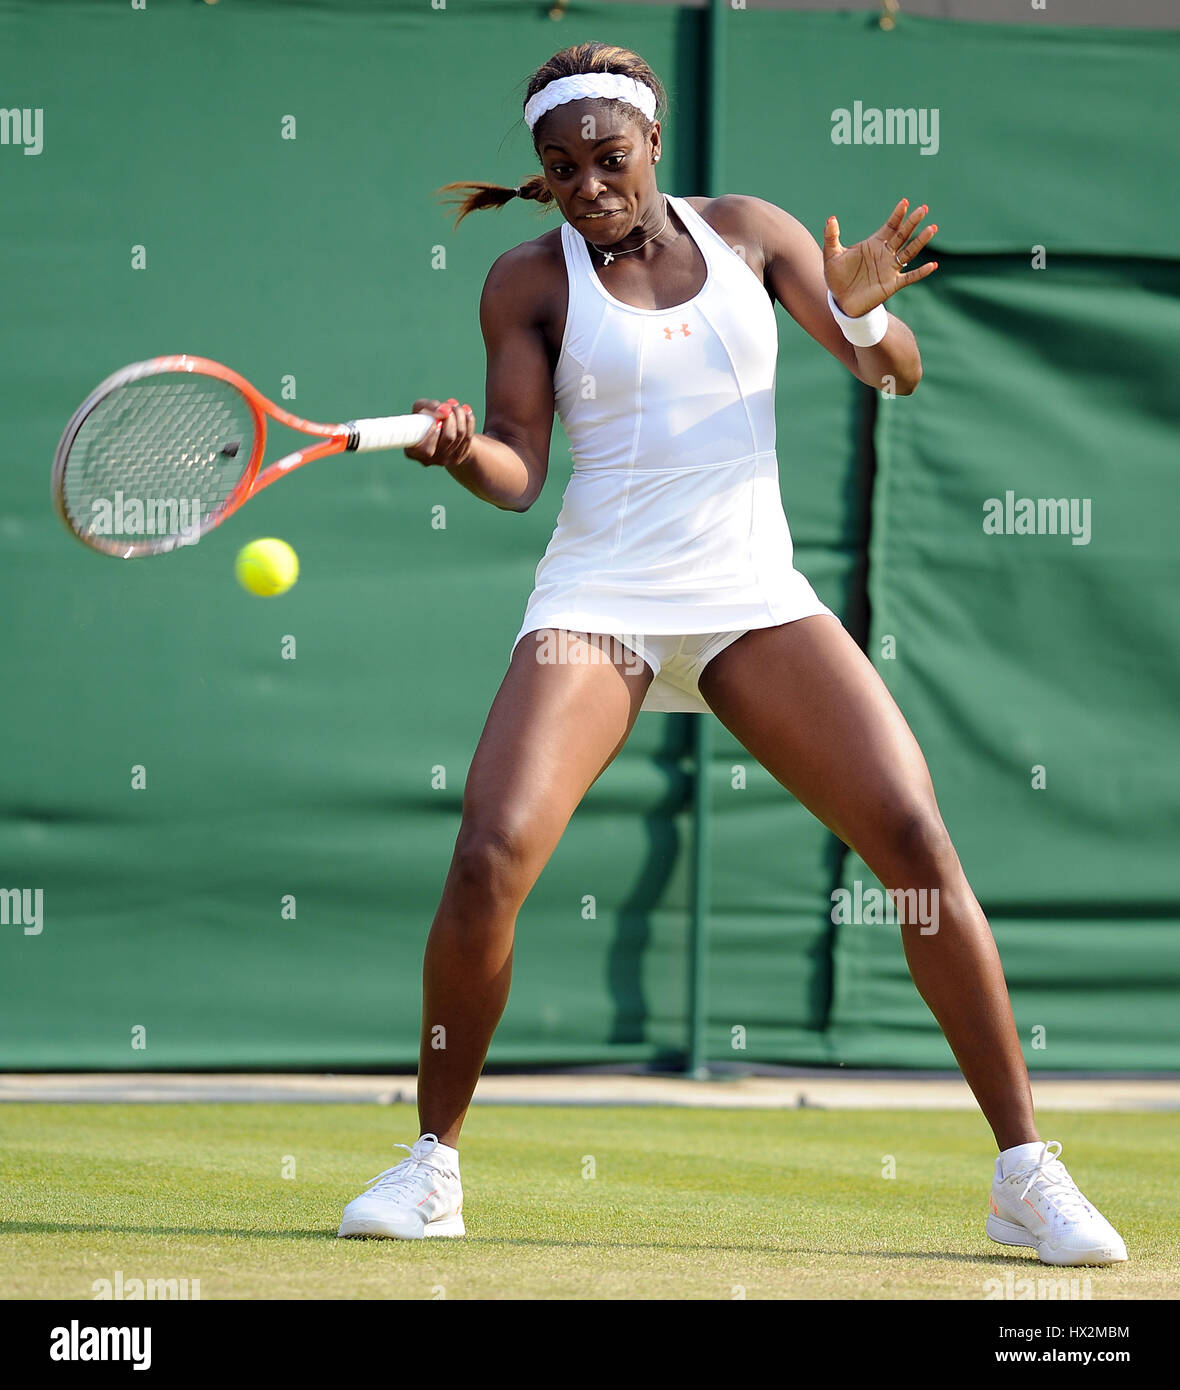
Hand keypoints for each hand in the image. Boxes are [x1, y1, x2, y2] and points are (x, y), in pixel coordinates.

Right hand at [405, 397, 475, 467]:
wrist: (437, 430)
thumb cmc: (424, 417)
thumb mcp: (420, 407)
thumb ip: (429, 406)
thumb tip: (445, 410)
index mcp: (413, 452)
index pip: (427, 450)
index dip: (434, 434)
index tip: (438, 420)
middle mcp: (429, 460)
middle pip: (448, 438)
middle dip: (451, 416)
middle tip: (449, 404)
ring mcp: (445, 461)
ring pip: (461, 435)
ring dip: (460, 415)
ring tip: (455, 405)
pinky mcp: (459, 458)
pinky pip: (468, 437)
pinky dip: (468, 421)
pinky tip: (466, 412)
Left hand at [823, 199, 937, 318]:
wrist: (841, 301)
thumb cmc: (837, 277)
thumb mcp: (832, 256)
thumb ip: (831, 237)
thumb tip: (830, 219)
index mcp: (874, 244)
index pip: (889, 226)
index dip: (897, 214)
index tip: (905, 202)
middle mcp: (885, 254)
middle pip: (902, 235)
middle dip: (912, 222)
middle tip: (924, 208)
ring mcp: (890, 269)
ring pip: (909, 252)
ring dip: (920, 241)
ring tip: (932, 228)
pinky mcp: (892, 284)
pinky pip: (910, 277)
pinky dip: (921, 272)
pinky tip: (933, 265)